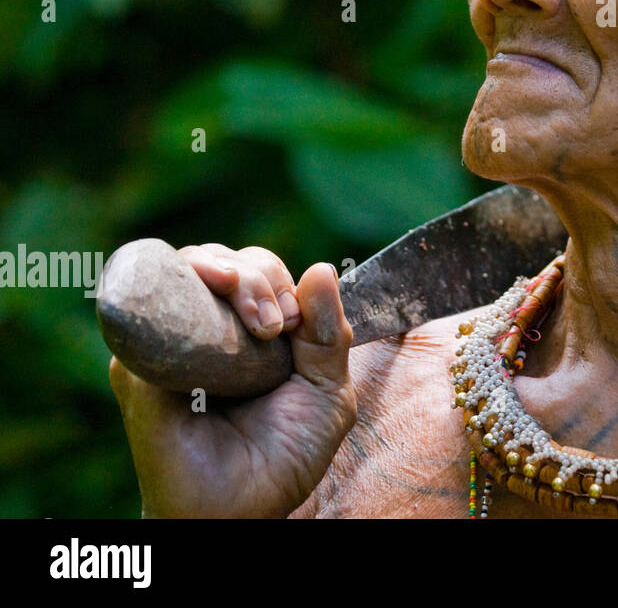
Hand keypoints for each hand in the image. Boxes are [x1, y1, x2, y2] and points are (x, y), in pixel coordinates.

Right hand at [108, 247, 355, 517]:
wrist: (242, 509)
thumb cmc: (284, 455)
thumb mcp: (327, 391)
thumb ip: (329, 334)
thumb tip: (321, 269)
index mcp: (247, 328)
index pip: (256, 269)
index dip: (275, 279)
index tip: (292, 321)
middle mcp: (204, 327)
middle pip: (221, 260)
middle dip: (255, 276)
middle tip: (275, 323)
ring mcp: (167, 342)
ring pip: (185, 270)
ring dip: (225, 275)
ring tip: (257, 322)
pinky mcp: (137, 367)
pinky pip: (148, 311)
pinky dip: (181, 298)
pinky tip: (209, 311)